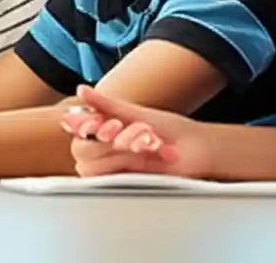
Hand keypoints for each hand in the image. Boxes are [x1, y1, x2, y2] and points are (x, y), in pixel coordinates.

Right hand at [62, 85, 212, 177]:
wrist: (198, 148)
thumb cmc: (170, 130)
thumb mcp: (135, 113)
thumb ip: (106, 104)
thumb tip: (82, 89)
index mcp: (104, 133)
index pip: (77, 132)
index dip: (84, 127)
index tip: (99, 122)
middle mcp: (106, 153)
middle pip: (82, 151)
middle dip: (105, 139)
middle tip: (123, 128)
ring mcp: (117, 170)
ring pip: (95, 166)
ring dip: (122, 148)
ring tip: (146, 139)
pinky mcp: (128, 184)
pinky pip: (114, 177)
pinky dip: (132, 160)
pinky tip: (150, 150)